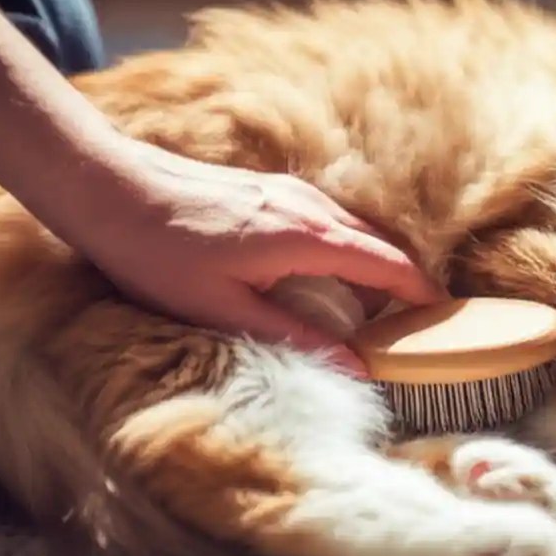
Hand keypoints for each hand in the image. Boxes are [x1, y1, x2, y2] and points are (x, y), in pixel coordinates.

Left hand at [59, 140, 443, 376]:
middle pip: (380, 244)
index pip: (386, 264)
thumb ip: (295, 336)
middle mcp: (308, 208)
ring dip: (375, 266)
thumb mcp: (224, 310)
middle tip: (416, 323)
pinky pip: (330, 221)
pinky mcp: (269, 190)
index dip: (420, 292)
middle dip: (404, 282)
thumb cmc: (159, 254)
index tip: (444, 317)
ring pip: (355, 230)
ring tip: (377, 308)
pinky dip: (347, 249)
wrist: (111, 189)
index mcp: (306, 237)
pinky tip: (329, 276)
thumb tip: (354, 366)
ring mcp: (289, 193)